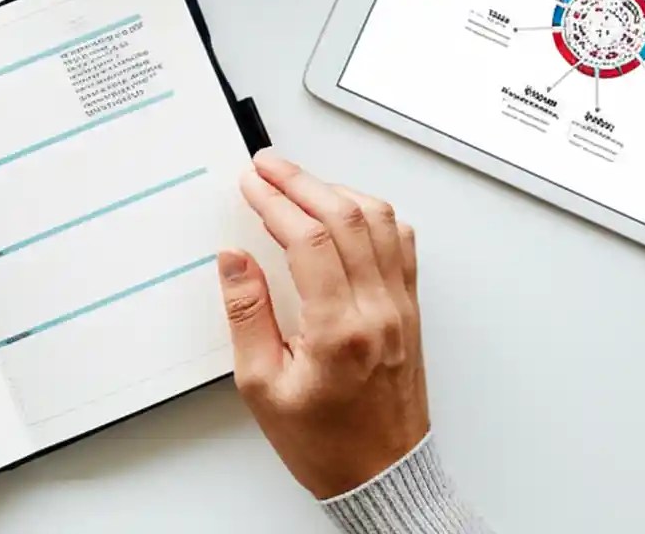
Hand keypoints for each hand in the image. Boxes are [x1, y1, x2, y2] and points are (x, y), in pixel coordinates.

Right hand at [218, 152, 428, 499]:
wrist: (381, 476)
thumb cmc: (323, 443)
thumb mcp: (262, 385)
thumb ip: (247, 315)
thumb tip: (234, 260)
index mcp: (339, 330)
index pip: (308, 239)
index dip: (275, 201)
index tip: (250, 185)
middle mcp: (378, 310)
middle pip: (345, 217)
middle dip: (301, 181)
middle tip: (268, 167)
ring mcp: (401, 307)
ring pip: (380, 221)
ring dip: (337, 191)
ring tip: (301, 182)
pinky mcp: (410, 311)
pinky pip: (401, 244)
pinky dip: (373, 216)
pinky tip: (347, 212)